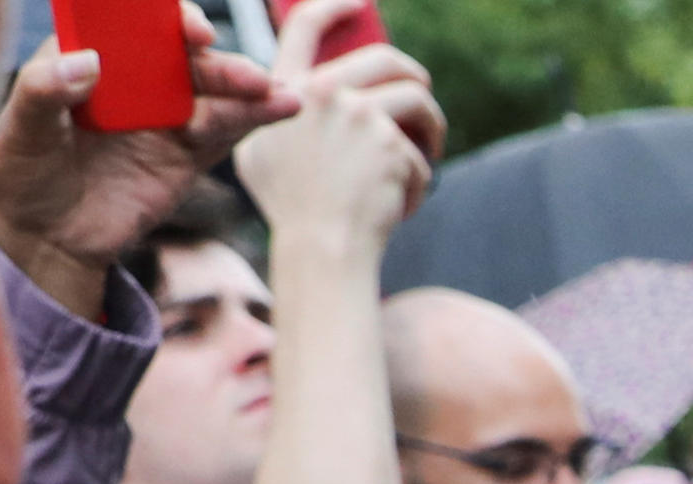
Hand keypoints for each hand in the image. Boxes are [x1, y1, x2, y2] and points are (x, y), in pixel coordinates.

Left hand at [0, 14, 289, 318]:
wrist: (45, 241)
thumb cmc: (20, 176)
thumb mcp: (20, 130)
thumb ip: (44, 90)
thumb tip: (88, 61)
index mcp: (87, 56)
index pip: (130, 23)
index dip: (163, 18)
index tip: (190, 32)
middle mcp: (130, 79)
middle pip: (181, 57)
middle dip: (218, 62)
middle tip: (249, 77)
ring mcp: (161, 117)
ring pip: (211, 92)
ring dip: (248, 88)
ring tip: (280, 96)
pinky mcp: (184, 155)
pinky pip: (224, 131)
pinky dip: (254, 119)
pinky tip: (282, 109)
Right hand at [232, 1, 444, 258]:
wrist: (322, 250)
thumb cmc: (293, 210)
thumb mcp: (262, 151)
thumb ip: (280, 114)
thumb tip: (302, 89)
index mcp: (285, 88)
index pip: (306, 23)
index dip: (335, 4)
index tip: (361, 1)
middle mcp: (319, 91)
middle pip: (387, 58)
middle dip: (415, 77)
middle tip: (423, 100)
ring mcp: (357, 114)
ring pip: (417, 98)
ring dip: (431, 127)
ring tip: (426, 157)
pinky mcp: (390, 142)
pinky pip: (421, 153)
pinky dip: (419, 179)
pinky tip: (401, 205)